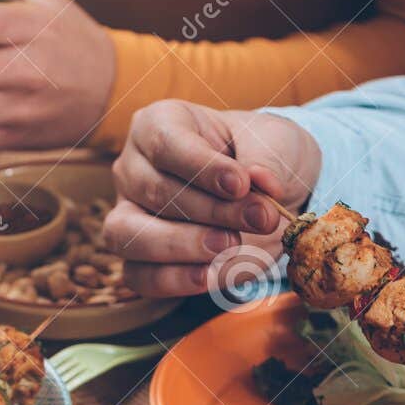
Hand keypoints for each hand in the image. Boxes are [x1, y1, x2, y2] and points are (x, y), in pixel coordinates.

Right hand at [104, 101, 321, 297]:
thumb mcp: (276, 144)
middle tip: (260, 218)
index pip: (166, 144)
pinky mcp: (138, 259)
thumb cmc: (264, 158)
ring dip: (184, 245)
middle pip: (155, 191)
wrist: (271, 197)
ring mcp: (128, 215)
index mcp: (158, 124)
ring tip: (232, 245)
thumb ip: (266, 161)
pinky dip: (173, 279)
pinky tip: (208, 276)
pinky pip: (139, 276)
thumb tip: (257, 183)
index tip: (242, 184)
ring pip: (131, 234)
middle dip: (212, 210)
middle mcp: (133, 168)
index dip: (203, 168)